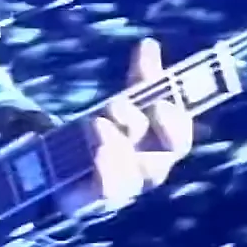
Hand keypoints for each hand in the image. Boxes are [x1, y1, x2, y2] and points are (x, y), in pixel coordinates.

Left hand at [56, 38, 194, 215]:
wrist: (67, 167)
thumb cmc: (109, 132)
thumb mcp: (124, 102)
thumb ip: (140, 79)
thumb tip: (148, 44)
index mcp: (160, 149)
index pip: (179, 140)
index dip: (173, 123)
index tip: (159, 103)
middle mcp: (146, 174)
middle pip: (157, 161)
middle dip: (137, 129)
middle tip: (116, 103)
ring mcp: (123, 192)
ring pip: (130, 178)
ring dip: (115, 148)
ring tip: (96, 124)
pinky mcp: (95, 202)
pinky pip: (105, 195)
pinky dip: (103, 174)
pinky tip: (94, 155)